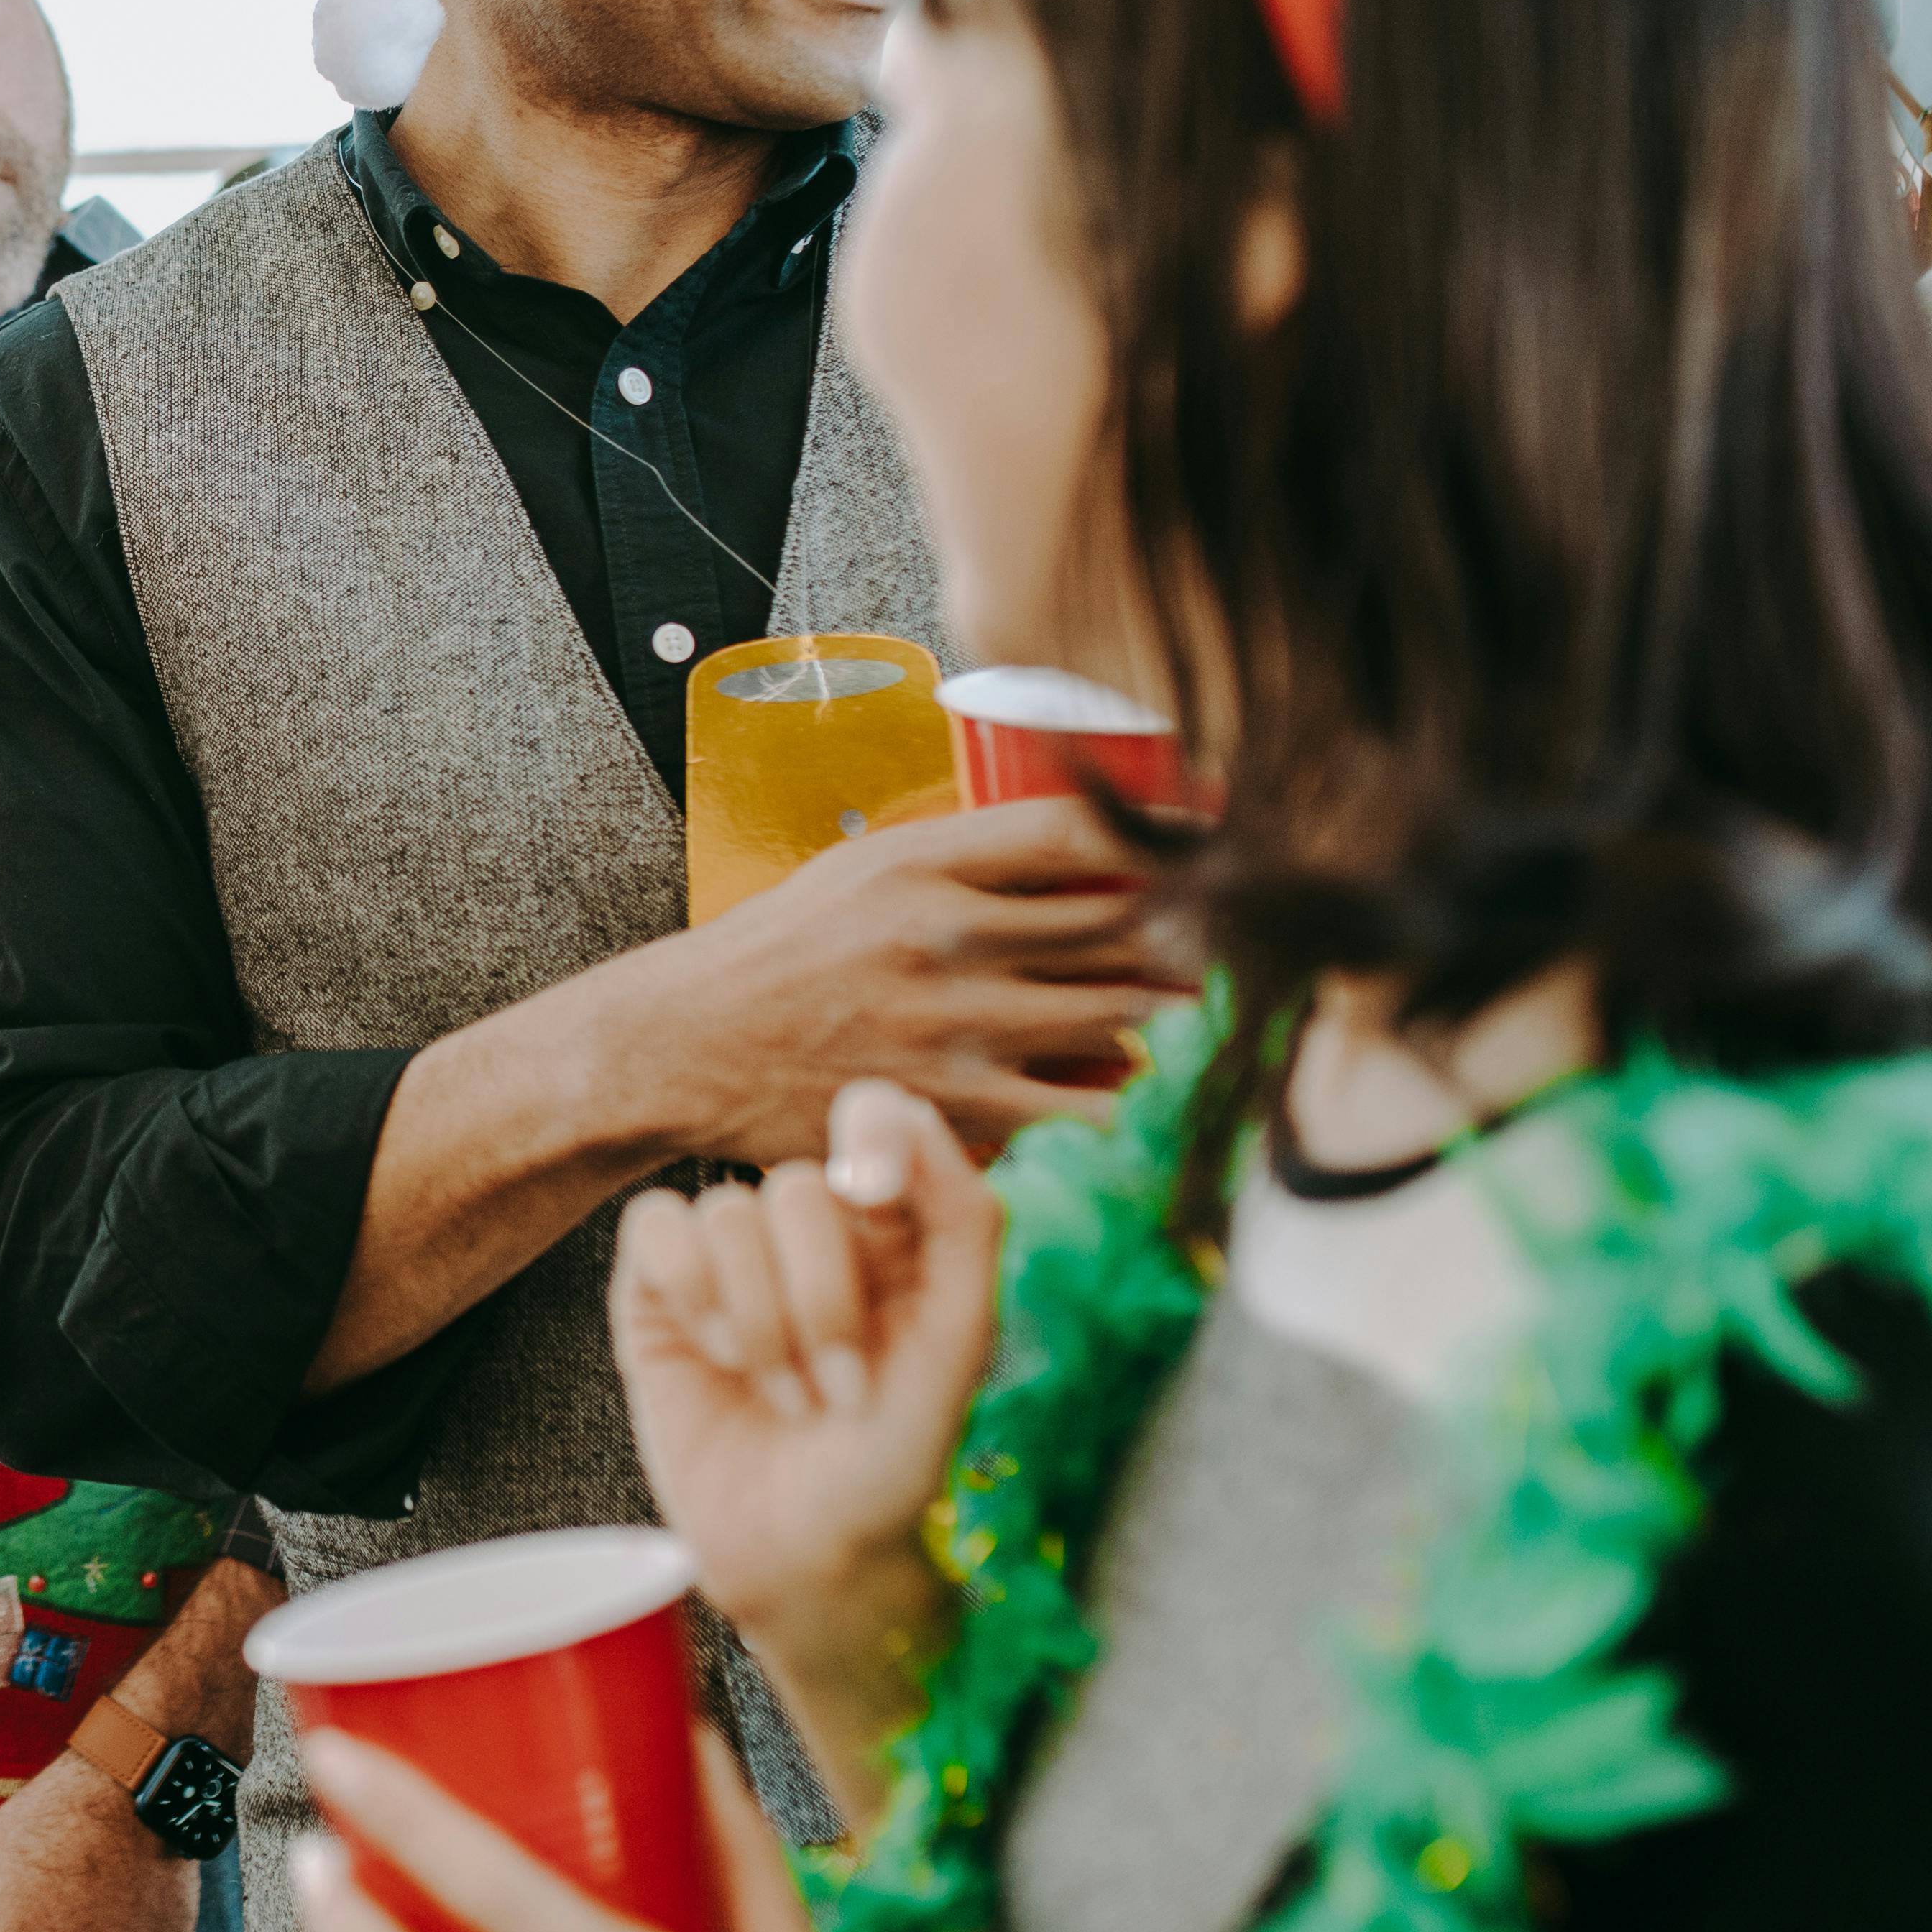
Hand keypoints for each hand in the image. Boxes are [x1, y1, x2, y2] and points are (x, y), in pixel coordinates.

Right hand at [614, 1082, 996, 1755]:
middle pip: (798, 1186)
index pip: (875, 1116)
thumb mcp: (960, 1342)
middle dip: (823, 1301)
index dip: (870, 1130)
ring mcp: (729, 1258)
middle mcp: (809, 1231)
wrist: (810, 1555)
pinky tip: (720, 1355)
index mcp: (893, 1228)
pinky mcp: (657, 1290)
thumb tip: (909, 1117)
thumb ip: (962, 1220)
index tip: (872, 1190)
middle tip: (842, 1391)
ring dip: (764, 1322)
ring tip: (789, 1397)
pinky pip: (656, 1226)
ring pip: (727, 1212)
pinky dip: (693, 1291)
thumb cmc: (895, 1458)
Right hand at [633, 798, 1182, 1169]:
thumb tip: (1095, 859)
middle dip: (1195, 928)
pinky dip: (1112, 1093)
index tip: (1226, 825)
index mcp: (920, 864)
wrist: (689, 1048)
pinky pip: (1074, 1104)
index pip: (1078, 830)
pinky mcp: (949, 1107)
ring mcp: (951, 1029)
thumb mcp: (862, 870)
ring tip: (1200, 1002)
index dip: (1168, 824)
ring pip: (1114, 1015)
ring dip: (1169, 1011)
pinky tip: (1128, 1083)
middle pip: (1120, 921)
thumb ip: (967, 860)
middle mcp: (943, 939)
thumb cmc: (781, 952)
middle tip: (1243, 926)